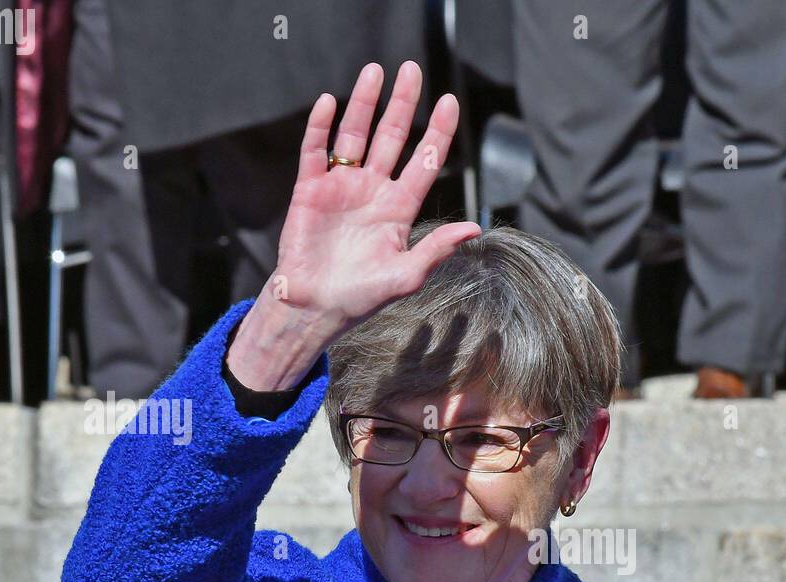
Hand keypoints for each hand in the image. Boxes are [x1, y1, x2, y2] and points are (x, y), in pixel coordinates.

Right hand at [274, 60, 480, 325]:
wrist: (315, 307)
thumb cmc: (362, 298)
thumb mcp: (407, 275)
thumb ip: (437, 248)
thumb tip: (475, 228)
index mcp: (398, 210)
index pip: (424, 162)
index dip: (437, 132)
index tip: (450, 102)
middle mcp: (373, 192)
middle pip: (392, 137)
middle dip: (402, 104)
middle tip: (412, 69)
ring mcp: (341, 187)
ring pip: (356, 134)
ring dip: (364, 103)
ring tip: (375, 71)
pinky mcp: (310, 190)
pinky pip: (315, 150)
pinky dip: (321, 126)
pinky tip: (330, 102)